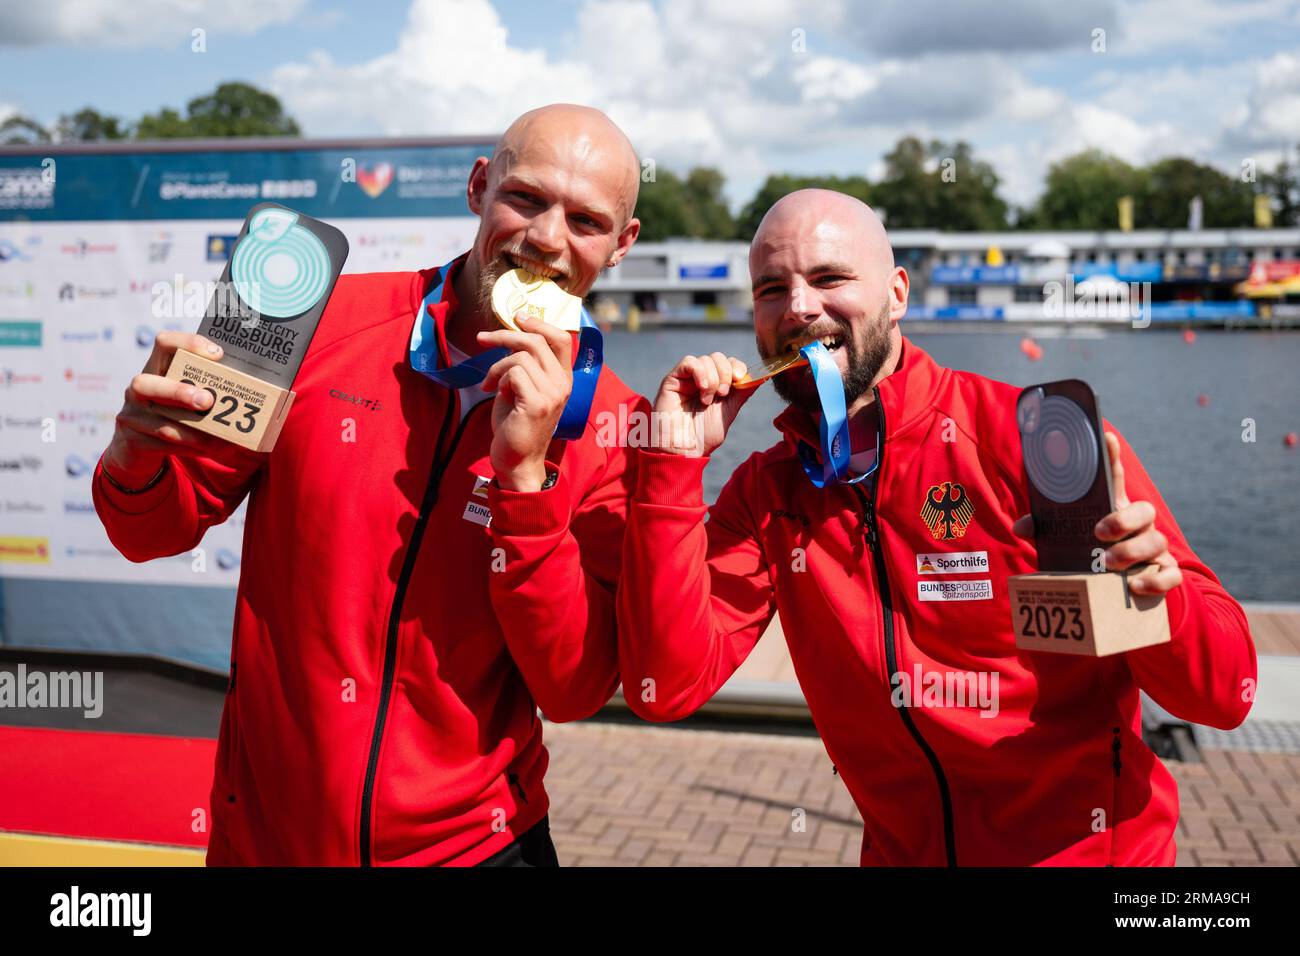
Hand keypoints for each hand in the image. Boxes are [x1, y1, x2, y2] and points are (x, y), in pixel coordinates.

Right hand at [102, 331, 248, 486]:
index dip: (188, 344)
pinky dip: (189, 447)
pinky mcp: (132, 440)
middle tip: (207, 401)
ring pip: (159, 421)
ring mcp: (131, 415)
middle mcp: (139, 388)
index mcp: (157, 368)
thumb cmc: (177, 415)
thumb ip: (213, 390)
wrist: (139, 448)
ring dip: (192, 430)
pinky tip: (208, 449)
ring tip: (218, 440)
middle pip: (145, 382)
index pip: (164, 343)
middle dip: (178, 392)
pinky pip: (161, 444)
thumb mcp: (187, 398)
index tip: (218, 354)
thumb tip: (271, 394)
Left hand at [477, 314, 572, 491]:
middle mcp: (563, 384)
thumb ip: (525, 366)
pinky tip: (494, 394)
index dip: (539, 324)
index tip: (517, 317)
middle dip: (505, 335)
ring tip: (489, 383)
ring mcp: (553, 394)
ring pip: (520, 357)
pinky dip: (498, 379)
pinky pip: (513, 372)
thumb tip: (509, 339)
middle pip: (536, 341)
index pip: (562, 339)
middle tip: (482, 339)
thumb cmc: (516, 426)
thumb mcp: (524, 390)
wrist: (516, 461)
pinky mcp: (537, 403)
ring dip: (496, 366)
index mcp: (563, 379)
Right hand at [652, 352, 753, 456]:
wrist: (684, 449)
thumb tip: (761, 377)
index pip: (729, 363)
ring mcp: (687, 379)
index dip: (737, 366)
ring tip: (707, 400)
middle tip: (723, 394)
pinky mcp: (673, 379)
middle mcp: (701, 379)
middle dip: (725, 373)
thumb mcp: (728, 412)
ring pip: (705, 359)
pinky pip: (689, 362)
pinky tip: (701, 388)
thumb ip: (742, 393)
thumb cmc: (703, 435)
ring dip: (712, 379)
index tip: (740, 378)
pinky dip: (699, 372)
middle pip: (718, 357)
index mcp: (716, 386)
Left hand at [1013, 432, 1182, 594]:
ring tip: (1108, 564)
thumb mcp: (1065, 541)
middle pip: (1145, 510)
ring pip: (1156, 542)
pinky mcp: (1162, 573)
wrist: (1115, 589)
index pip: (1114, 478)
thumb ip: (1044, 530)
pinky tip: (1133, 586)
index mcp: (1113, 510)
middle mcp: (1138, 526)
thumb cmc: (1089, 555)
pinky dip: (1154, 581)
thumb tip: (1020, 527)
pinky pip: (1170, 575)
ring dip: (1132, 552)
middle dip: (1123, 519)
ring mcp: (1153, 549)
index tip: (1105, 437)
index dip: (1111, 457)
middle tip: (1099, 532)